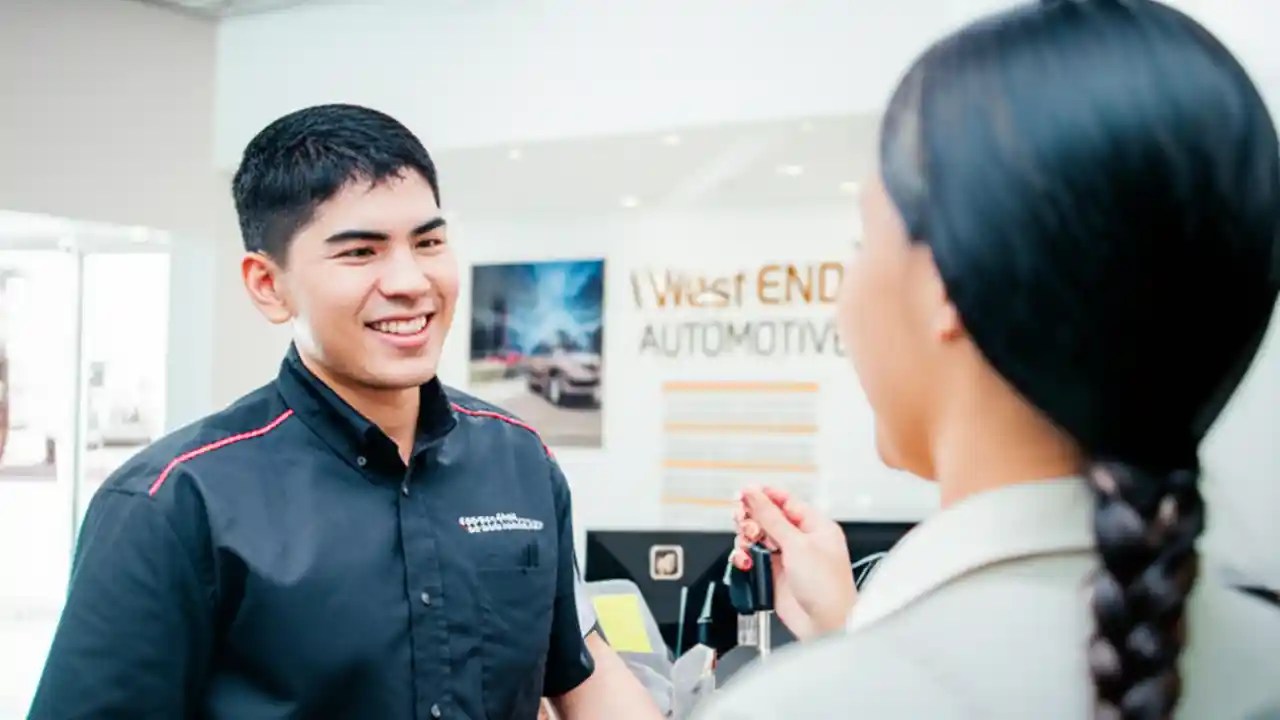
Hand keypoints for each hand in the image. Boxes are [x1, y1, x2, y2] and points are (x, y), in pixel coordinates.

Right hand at [731, 486, 855, 639]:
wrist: (825, 624)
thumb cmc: (827, 587)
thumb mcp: (797, 545)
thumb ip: (771, 517)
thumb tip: (754, 493)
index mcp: (815, 526)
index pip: (785, 501)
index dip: (763, 495)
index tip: (744, 493)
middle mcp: (801, 540)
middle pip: (768, 518)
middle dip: (752, 518)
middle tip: (743, 521)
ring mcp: (787, 558)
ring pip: (757, 538)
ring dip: (747, 539)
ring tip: (748, 545)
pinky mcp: (774, 575)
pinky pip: (753, 558)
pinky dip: (745, 558)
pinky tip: (747, 560)